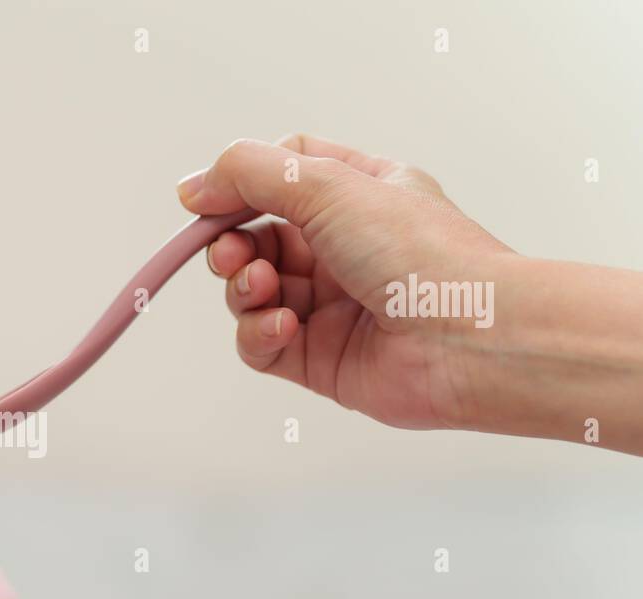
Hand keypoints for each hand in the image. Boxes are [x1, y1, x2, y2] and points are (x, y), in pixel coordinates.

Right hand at [176, 134, 512, 430]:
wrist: (469, 342)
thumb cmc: (422, 256)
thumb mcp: (329, 185)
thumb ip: (252, 174)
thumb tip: (195, 186)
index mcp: (361, 194)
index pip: (283, 174)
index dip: (238, 187)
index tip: (203, 202)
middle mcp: (345, 248)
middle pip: (257, 238)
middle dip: (231, 245)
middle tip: (229, 253)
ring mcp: (331, 306)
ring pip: (251, 292)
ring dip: (243, 289)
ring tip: (263, 289)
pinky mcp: (319, 358)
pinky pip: (261, 344)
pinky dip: (258, 334)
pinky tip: (281, 326)